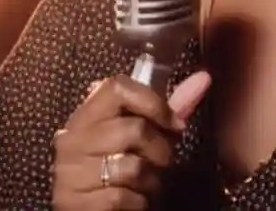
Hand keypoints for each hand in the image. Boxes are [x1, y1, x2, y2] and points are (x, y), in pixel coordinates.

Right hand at [51, 71, 210, 209]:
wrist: (85, 210)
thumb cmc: (117, 169)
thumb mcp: (138, 137)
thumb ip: (167, 109)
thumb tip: (204, 78)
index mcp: (86, 116)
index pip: (117, 87)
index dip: (152, 101)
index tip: (173, 123)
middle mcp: (73, 140)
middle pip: (135, 129)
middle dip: (160, 150)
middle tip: (158, 162)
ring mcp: (71, 172)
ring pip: (133, 167)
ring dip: (150, 181)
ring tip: (143, 183)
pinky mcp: (77, 203)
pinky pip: (124, 197)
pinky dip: (138, 202)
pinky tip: (131, 201)